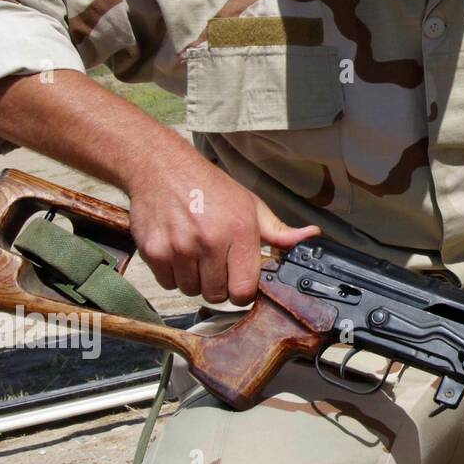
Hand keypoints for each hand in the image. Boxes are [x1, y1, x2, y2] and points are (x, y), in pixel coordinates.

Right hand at [124, 147, 318, 305]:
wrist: (163, 168)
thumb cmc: (210, 188)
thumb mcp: (251, 206)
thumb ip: (279, 231)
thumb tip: (310, 236)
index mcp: (240, 231)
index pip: (244, 289)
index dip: (244, 291)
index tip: (241, 282)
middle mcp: (210, 241)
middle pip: (217, 294)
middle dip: (219, 285)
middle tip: (217, 263)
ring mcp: (179, 247)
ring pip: (191, 290)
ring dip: (195, 280)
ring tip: (197, 254)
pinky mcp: (153, 251)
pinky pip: (167, 282)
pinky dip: (173, 274)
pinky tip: (179, 252)